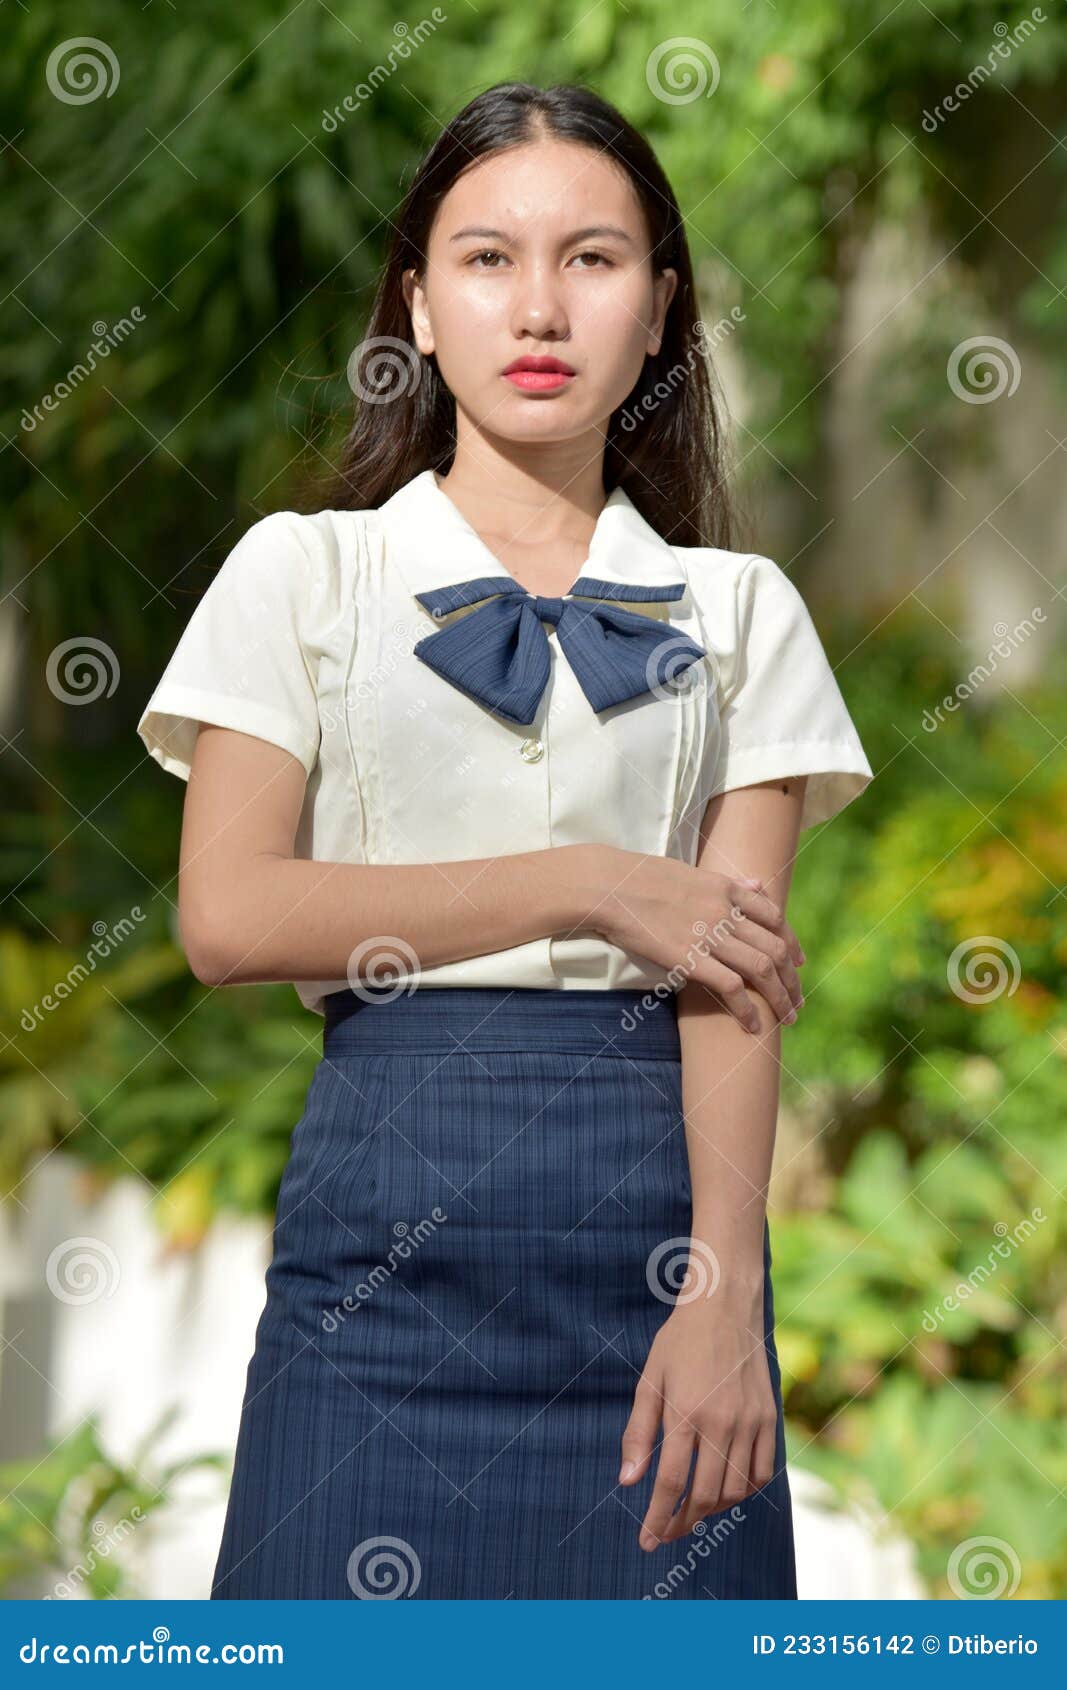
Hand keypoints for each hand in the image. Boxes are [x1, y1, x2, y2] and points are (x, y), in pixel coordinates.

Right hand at [589, 846, 804, 1031]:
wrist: (610, 886)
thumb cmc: (640, 877)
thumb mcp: (691, 872)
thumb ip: (726, 882)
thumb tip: (756, 884)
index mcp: (726, 889)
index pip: (774, 917)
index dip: (792, 942)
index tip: (799, 960)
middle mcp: (726, 912)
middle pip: (776, 948)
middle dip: (792, 978)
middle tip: (797, 1000)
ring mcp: (709, 935)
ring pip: (762, 969)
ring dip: (781, 997)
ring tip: (788, 1017)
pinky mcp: (689, 959)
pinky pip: (731, 987)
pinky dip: (746, 1009)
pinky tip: (753, 1026)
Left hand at [618, 1286, 778, 1550]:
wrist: (725, 1306)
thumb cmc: (680, 1342)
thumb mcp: (649, 1380)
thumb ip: (638, 1432)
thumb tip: (627, 1481)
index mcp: (685, 1412)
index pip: (670, 1483)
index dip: (657, 1519)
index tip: (646, 1541)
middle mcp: (721, 1422)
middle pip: (704, 1495)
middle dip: (683, 1523)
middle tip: (666, 1533)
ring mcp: (750, 1421)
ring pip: (736, 1490)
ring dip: (713, 1510)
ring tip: (693, 1510)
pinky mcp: (770, 1418)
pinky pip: (763, 1472)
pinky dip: (745, 1491)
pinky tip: (727, 1490)